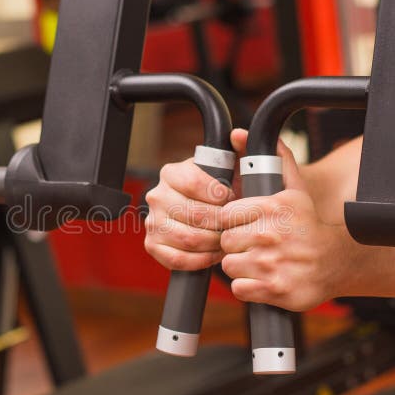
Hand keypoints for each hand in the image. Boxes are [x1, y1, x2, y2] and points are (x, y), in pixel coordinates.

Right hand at [143, 155, 234, 270]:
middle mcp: (157, 196)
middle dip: (221, 223)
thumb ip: (242, 147)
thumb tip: (238, 135)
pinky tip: (213, 253)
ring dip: (214, 242)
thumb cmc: (224, 190)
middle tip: (234, 224)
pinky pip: (177, 259)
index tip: (232, 199)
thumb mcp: (234, 166)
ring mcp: (153, 221)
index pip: (194, 183)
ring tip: (226, 239)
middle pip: (193, 214)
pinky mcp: (153, 245)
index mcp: (171, 173)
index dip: (219, 195)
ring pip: (188, 238)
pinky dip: (200, 259)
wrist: (210, 215)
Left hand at [219, 131, 340, 311]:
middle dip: (236, 244)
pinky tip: (261, 278)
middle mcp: (270, 235)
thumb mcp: (294, 187)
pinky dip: (247, 286)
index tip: (246, 226)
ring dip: (240, 266)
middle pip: (226, 242)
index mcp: (271, 208)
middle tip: (253, 245)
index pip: (226, 216)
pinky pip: (239, 288)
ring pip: (230, 265)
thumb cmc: (308, 224)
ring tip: (259, 262)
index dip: (233, 223)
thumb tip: (238, 133)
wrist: (336, 262)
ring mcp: (272, 264)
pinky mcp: (274, 289)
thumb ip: (270, 157)